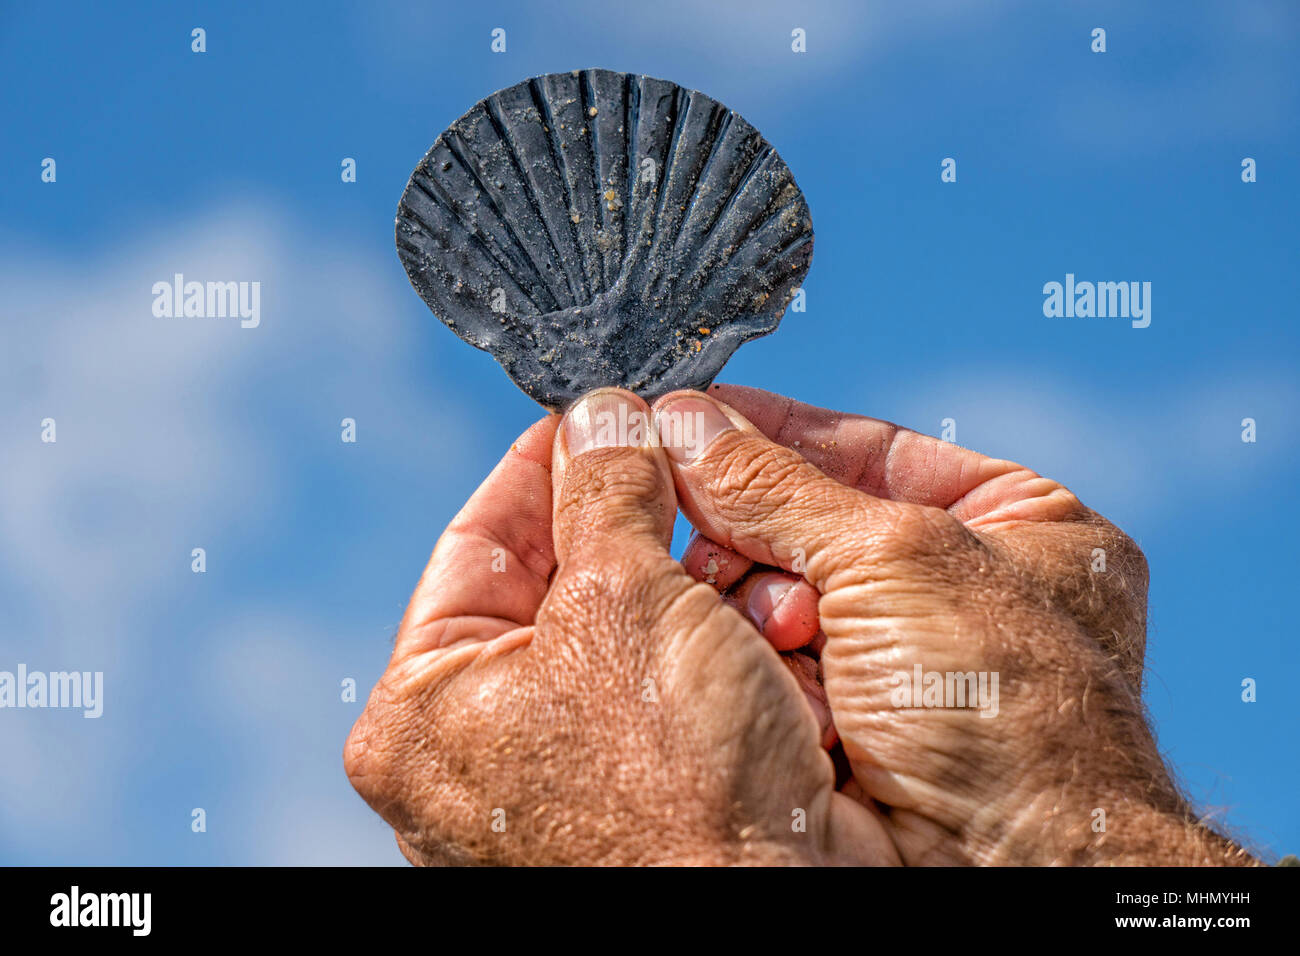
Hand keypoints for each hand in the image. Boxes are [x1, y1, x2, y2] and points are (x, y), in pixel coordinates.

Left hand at [344, 389, 897, 865]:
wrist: (779, 916)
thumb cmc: (679, 787)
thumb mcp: (629, 599)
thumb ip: (604, 488)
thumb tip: (602, 409)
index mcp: (421, 712)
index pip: (476, 541)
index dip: (549, 461)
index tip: (605, 412)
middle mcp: (469, 762)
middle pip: (554, 591)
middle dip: (638, 528)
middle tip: (688, 470)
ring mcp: (547, 791)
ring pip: (620, 639)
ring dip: (690, 588)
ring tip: (745, 558)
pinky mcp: (624, 808)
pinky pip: (660, 695)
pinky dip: (710, 650)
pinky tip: (764, 626)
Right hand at [656, 384, 1256, 865]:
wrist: (1009, 867)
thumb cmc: (1008, 708)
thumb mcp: (897, 559)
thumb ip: (780, 486)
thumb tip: (684, 423)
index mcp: (1017, 521)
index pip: (864, 446)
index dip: (771, 430)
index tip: (688, 413)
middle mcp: (964, 585)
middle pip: (810, 522)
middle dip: (765, 538)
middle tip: (722, 543)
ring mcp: (908, 659)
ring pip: (781, 593)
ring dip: (763, 606)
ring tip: (787, 634)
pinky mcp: (857, 720)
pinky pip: (775, 658)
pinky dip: (763, 661)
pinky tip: (775, 670)